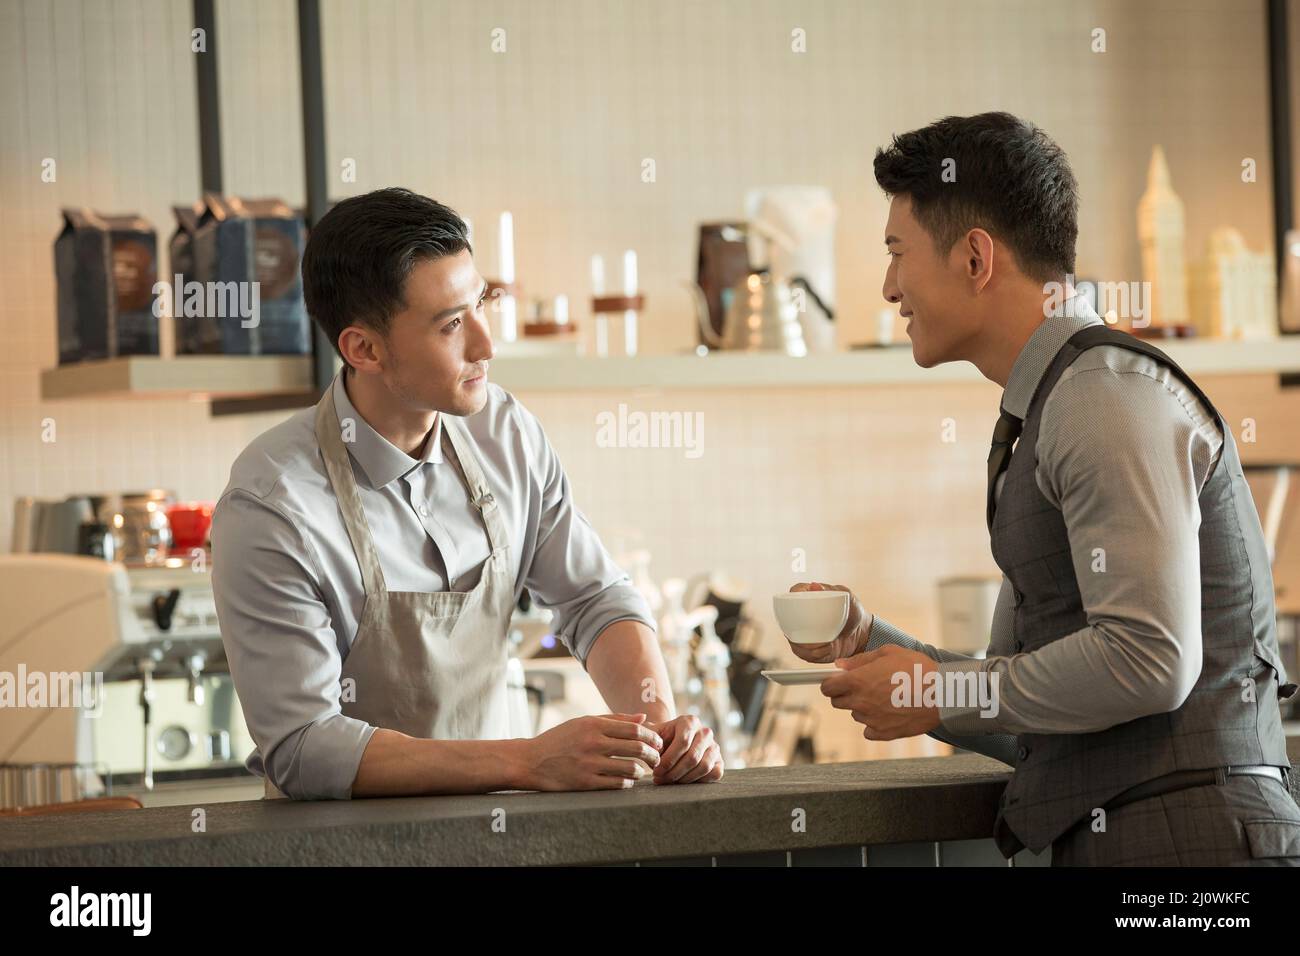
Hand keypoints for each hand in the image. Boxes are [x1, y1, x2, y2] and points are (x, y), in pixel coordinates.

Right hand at [520, 714, 663, 790]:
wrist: (530, 761)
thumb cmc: (559, 740)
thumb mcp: (583, 722)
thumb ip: (614, 720)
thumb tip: (643, 719)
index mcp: (593, 724)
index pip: (634, 729)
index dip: (651, 737)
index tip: (657, 743)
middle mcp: (592, 742)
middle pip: (636, 748)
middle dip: (653, 754)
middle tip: (656, 759)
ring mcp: (589, 764)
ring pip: (630, 768)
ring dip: (641, 771)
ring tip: (642, 771)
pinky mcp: (585, 783)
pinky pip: (616, 784)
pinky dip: (627, 783)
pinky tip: (626, 780)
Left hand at [645, 714, 723, 784]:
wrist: (673, 744)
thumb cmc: (660, 740)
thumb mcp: (651, 735)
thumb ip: (646, 737)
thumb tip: (650, 747)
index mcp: (689, 721)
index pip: (683, 742)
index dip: (668, 760)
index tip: (655, 771)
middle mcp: (705, 732)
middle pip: (693, 757)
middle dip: (674, 772)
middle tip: (659, 779)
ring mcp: (715, 746)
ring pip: (704, 767)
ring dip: (684, 779)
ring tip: (668, 781)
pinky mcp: (720, 761)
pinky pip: (714, 773)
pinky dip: (698, 781)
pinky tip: (682, 781)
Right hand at [784, 582, 872, 663]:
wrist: (861, 634)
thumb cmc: (852, 612)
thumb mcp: (847, 598)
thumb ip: (832, 591)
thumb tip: (814, 585)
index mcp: (807, 597)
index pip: (792, 595)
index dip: (791, 600)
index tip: (801, 608)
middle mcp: (799, 615)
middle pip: (788, 620)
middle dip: (800, 629)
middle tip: (820, 633)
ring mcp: (800, 633)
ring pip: (794, 640)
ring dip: (811, 645)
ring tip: (829, 642)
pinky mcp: (805, 649)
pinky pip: (803, 654)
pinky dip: (816, 654)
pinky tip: (828, 649)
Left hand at [819, 645, 941, 739]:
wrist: (943, 694)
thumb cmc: (918, 669)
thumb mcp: (889, 653)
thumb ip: (860, 660)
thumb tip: (840, 665)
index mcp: (858, 681)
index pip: (827, 688)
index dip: (830, 683)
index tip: (837, 681)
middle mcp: (861, 702)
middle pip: (838, 702)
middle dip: (845, 693)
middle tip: (864, 685)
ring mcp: (872, 720)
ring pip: (856, 714)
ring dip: (863, 706)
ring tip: (885, 696)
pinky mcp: (884, 733)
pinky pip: (869, 730)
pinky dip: (874, 723)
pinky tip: (889, 712)